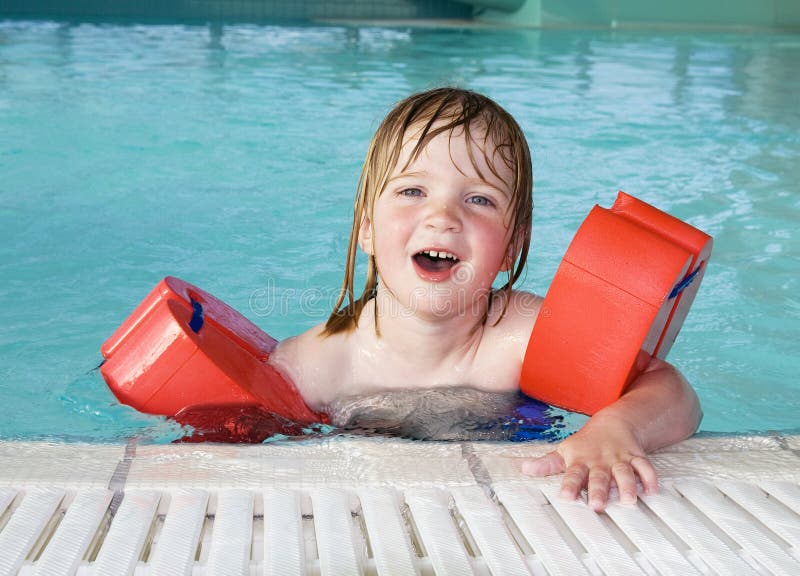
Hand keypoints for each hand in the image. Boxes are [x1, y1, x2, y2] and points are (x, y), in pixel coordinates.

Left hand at [521, 416, 658, 510]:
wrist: (613, 423)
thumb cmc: (586, 443)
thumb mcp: (565, 452)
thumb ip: (547, 464)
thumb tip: (524, 469)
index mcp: (581, 461)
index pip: (573, 474)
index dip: (570, 486)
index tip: (566, 497)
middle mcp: (600, 461)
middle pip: (599, 477)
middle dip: (598, 490)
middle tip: (596, 505)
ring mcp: (619, 459)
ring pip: (624, 473)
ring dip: (627, 486)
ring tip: (628, 501)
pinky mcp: (636, 458)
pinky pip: (645, 467)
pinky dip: (650, 477)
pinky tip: (652, 490)